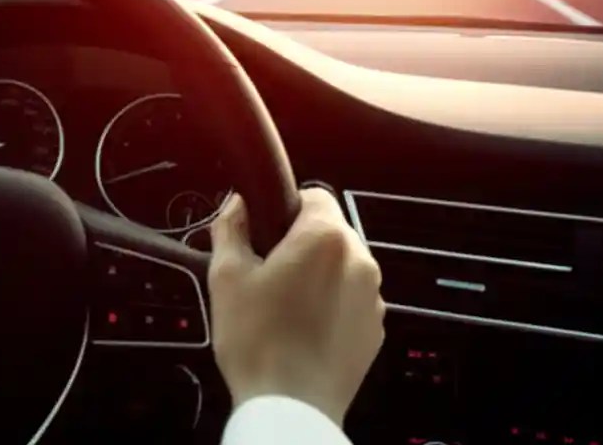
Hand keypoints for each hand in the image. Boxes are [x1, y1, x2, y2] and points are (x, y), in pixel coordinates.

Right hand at [208, 188, 384, 424]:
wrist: (290, 407)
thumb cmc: (257, 340)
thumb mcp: (227, 277)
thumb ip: (231, 228)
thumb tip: (237, 205)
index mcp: (325, 238)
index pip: (314, 195)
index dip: (285, 208)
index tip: (265, 234)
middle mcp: (360, 261)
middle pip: (330, 231)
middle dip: (301, 243)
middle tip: (267, 272)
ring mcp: (373, 297)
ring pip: (342, 266)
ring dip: (318, 274)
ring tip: (284, 305)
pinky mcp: (375, 328)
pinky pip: (352, 299)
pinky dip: (331, 304)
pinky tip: (303, 328)